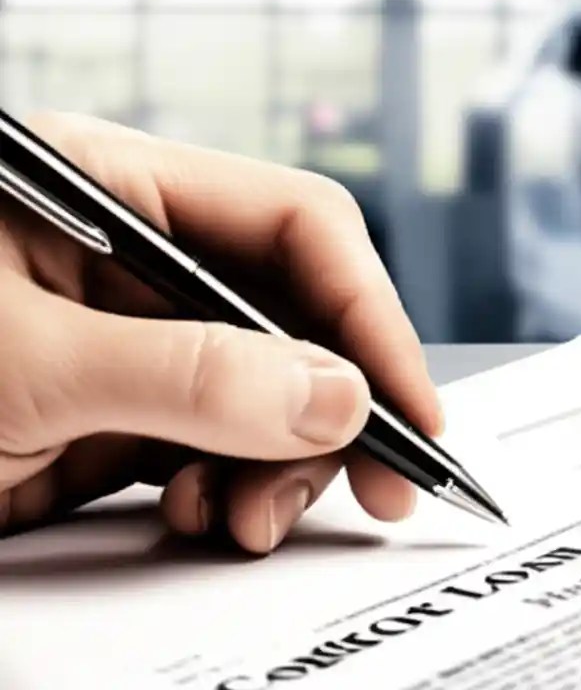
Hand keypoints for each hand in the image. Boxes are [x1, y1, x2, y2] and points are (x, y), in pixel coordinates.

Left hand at [0, 112, 442, 552]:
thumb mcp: (19, 358)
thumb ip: (184, 375)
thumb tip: (334, 397)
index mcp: (118, 194)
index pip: (297, 229)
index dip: (370, 314)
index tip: (408, 407)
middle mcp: (136, 265)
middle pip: (298, 321)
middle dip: (339, 408)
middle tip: (376, 486)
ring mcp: (129, 347)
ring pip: (267, 399)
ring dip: (284, 467)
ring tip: (249, 520)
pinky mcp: (113, 421)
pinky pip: (216, 454)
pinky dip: (232, 494)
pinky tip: (205, 520)